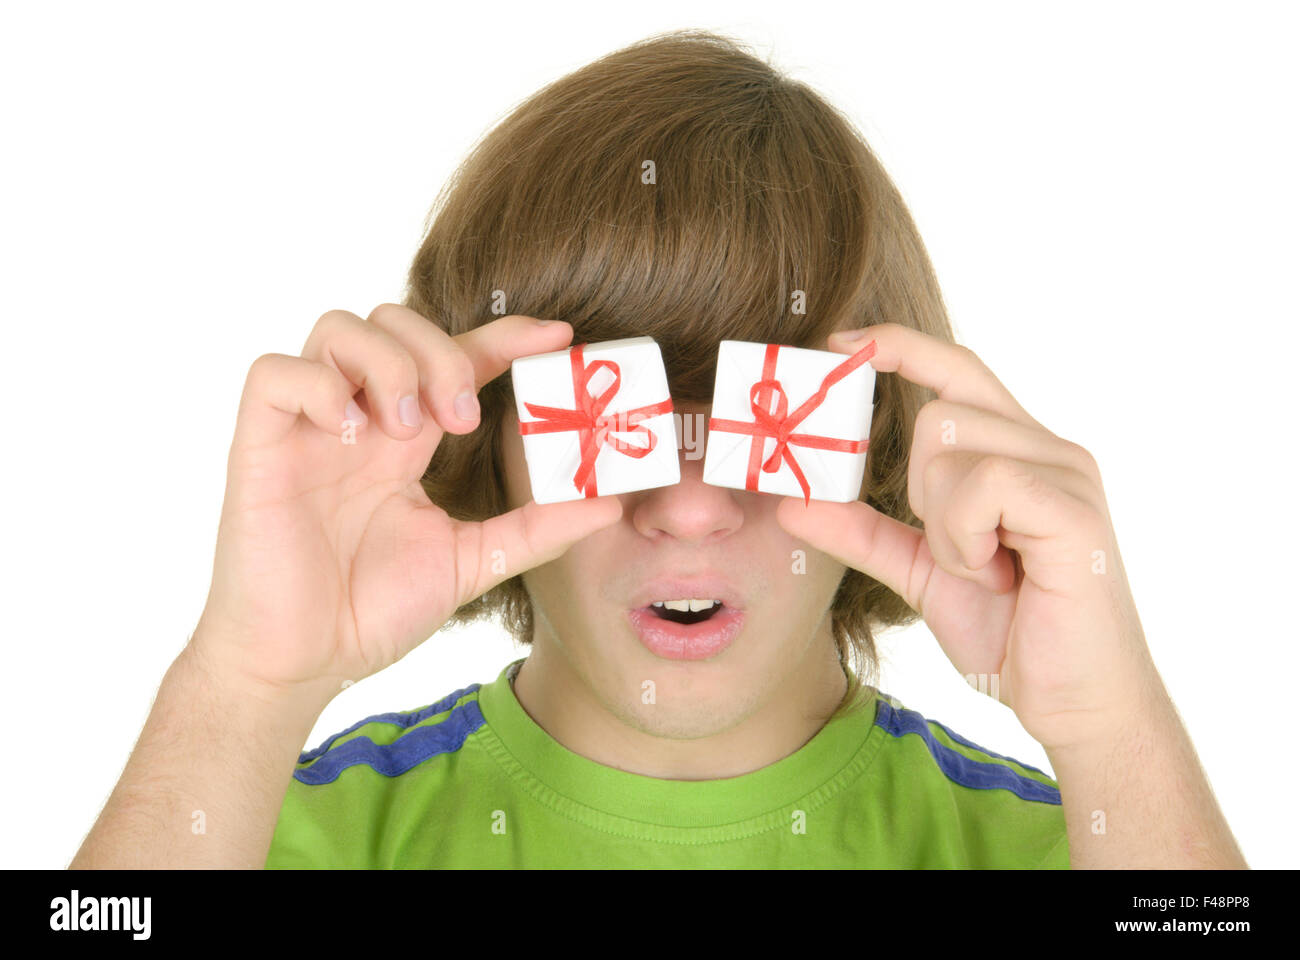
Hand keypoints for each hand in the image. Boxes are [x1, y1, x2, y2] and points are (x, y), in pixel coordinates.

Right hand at [191, 305, 620, 705]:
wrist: (301, 664)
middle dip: (440, 352)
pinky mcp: (258, 446)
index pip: (456, 359)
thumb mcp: (471, 563)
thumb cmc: (370, 612)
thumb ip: (534, 530)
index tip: (559, 336)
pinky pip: (275, 374)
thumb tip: (609, 506)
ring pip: (338, 329)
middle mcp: (358, 422)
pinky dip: (318, 386)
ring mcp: (307, 429)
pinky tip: (348, 433)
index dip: (504, 337)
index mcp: (404, 442)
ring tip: (405, 427)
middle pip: (395, 323)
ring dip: (387, 363)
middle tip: (459, 419)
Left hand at [776, 323, 1155, 752]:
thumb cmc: (1012, 635)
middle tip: (959, 550)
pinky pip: (981, 484)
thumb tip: (793, 502)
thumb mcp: (922, 572)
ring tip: (985, 568)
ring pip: (952, 441)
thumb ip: (863, 532)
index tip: (839, 344)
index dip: (898, 345)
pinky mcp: (1074, 509)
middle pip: (939, 411)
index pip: (958, 368)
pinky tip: (996, 574)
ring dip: (943, 522)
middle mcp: (1050, 449)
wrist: (1073, 704)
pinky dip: (965, 536)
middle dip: (921, 487)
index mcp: (1020, 453)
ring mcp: (1067, 473)